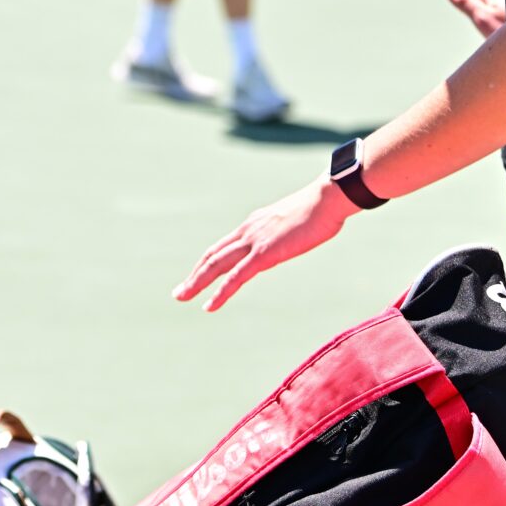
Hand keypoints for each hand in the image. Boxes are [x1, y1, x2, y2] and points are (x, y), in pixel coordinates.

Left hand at [173, 179, 352, 311]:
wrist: (326, 199)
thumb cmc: (320, 209)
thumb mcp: (294, 223)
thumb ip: (284, 233)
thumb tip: (286, 239)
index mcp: (254, 224)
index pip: (223, 246)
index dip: (207, 262)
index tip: (196, 275)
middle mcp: (248, 231)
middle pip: (212, 256)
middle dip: (194, 275)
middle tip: (179, 292)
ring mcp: (254, 242)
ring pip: (216, 265)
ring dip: (196, 283)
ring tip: (182, 297)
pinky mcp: (264, 254)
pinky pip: (236, 277)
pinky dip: (220, 293)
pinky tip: (209, 306)